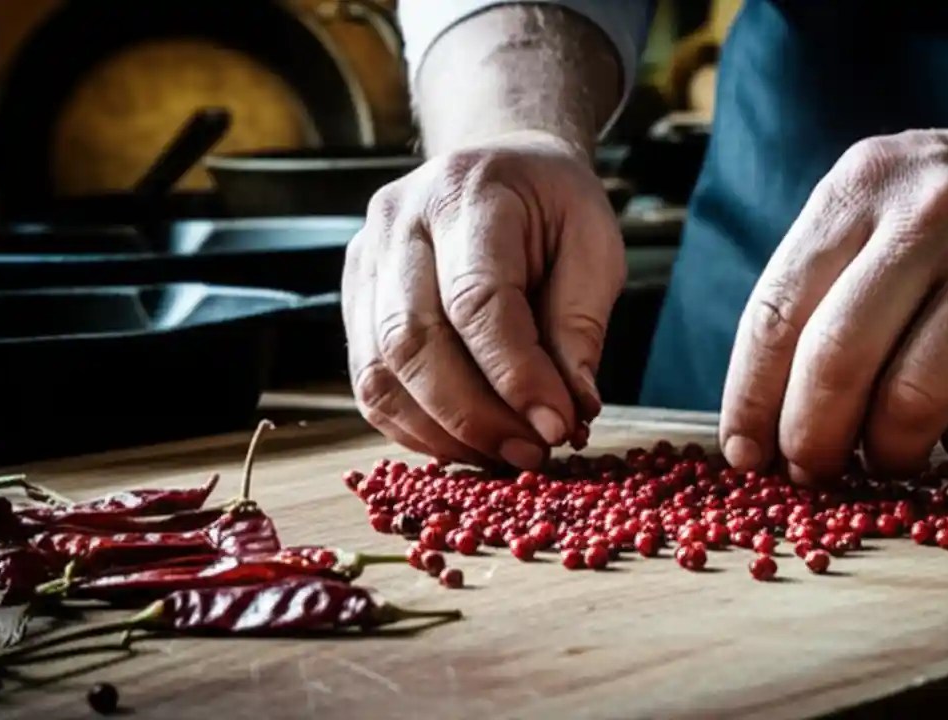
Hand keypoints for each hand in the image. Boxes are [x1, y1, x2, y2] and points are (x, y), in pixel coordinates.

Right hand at [343, 130, 625, 468]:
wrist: (499, 168)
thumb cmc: (552, 207)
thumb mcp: (594, 245)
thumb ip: (581, 324)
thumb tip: (570, 411)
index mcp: (466, 194)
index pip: (477, 300)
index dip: (515, 375)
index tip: (556, 426)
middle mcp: (398, 224)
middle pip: (413, 340)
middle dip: (475, 415)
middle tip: (531, 453)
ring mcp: (364, 262)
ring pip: (380, 371)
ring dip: (443, 432)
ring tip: (504, 455)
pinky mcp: (353, 302)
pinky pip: (370, 384)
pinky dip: (416, 428)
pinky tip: (465, 442)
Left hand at [719, 118, 947, 480]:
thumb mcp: (873, 212)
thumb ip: (816, 296)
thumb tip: (758, 427)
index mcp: (860, 190)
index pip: (776, 312)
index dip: (750, 398)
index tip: (743, 456)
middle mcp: (929, 215)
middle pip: (837, 360)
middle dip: (812, 439)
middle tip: (812, 472)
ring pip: (915, 400)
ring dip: (889, 454)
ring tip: (887, 456)